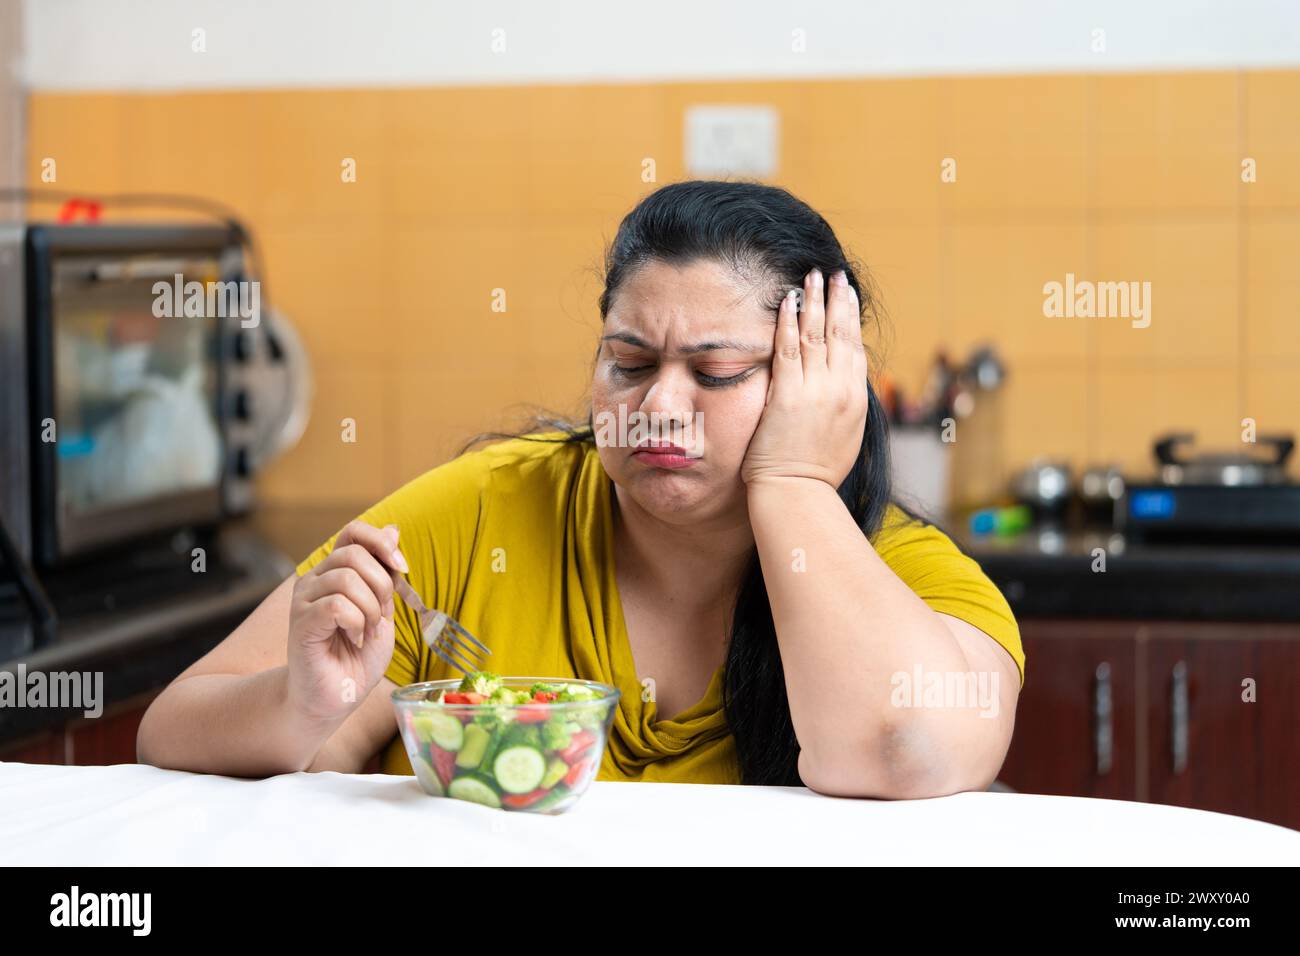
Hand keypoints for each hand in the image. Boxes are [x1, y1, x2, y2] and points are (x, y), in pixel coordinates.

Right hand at [286, 520, 406, 722]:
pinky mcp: (300, 623)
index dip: (381, 542)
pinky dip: (357, 623)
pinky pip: (337, 605)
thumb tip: (393, 529)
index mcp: (334, 572)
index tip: (402, 567)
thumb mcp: (383, 608)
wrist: (336, 697)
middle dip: (382, 586)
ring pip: (346, 579)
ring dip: (370, 609)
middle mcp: (315, 580)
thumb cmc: (357, 657)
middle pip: (354, 555)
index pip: (353, 533)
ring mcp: (303, 600)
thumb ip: (385, 572)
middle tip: (381, 617)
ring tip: (366, 633)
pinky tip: (355, 639)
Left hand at [741, 268, 868, 489]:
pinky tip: (787, 302)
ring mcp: (815, 391)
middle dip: (837, 300)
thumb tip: (844, 387)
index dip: (850, 318)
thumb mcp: (845, 436)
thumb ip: (845, 407)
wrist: (800, 493)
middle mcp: (840, 389)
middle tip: (834, 274)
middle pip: (840, 334)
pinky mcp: (788, 395)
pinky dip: (788, 323)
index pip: (855, 348)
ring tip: (811, 276)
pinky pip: (788, 350)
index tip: (846, 296)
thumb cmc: (817, 473)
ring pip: (817, 335)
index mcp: (856, 399)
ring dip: (814, 301)